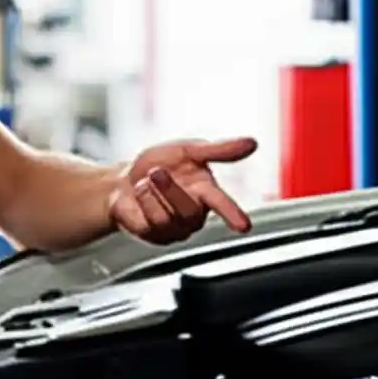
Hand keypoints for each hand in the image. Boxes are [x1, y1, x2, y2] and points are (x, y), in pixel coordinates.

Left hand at [108, 137, 256, 243]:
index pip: (222, 204)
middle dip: (169, 188)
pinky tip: (140, 194)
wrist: (125, 178)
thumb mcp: (188, 150)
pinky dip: (141, 201)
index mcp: (206, 192)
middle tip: (156, 171)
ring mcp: (175, 228)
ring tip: (146, 181)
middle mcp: (194, 214)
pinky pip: (150, 223)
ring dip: (152, 193)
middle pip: (188, 209)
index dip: (232, 214)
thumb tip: (252, 143)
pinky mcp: (155, 235)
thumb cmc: (161, 164)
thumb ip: (219, 150)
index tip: (244, 226)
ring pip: (167, 217)